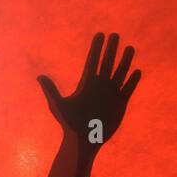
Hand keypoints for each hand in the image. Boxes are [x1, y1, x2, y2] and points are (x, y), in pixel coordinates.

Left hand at [37, 32, 140, 147]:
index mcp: (86, 84)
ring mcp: (110, 93)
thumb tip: (39, 77)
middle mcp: (99, 86)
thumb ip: (51, 91)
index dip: (96, 48)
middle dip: (111, 49)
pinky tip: (136, 71)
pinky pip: (128, 89)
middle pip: (107, 63)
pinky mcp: (120, 103)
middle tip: (115, 34)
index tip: (100, 34)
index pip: (92, 61)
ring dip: (125, 61)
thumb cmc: (68, 125)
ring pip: (120, 73)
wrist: (82, 141)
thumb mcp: (59, 106)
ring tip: (130, 48)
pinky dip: (132, 81)